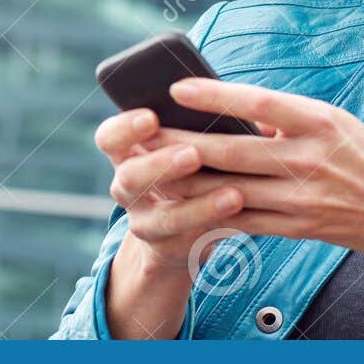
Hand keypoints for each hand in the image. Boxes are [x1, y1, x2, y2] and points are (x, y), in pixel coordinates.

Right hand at [94, 106, 246, 274]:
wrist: (181, 231)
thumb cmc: (192, 169)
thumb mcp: (184, 145)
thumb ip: (203, 127)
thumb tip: (254, 113)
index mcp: (127, 153)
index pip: (109, 138)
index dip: (125, 128)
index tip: (152, 117)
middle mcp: (128, 188)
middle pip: (128, 177)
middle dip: (160, 165)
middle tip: (193, 153)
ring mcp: (145, 223)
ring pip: (164, 218)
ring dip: (199, 206)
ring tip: (234, 194)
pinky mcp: (170, 249)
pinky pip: (193, 240)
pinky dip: (219, 227)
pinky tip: (242, 215)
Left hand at [154, 77, 363, 262]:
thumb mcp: (335, 122)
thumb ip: (287, 118)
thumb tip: (239, 111)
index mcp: (320, 122)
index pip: (259, 103)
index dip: (215, 95)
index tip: (177, 88)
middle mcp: (309, 159)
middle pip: (232, 150)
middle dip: (182, 142)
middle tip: (143, 131)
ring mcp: (302, 197)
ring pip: (229, 189)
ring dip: (185, 180)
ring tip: (151, 168)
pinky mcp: (297, 227)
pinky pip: (245, 219)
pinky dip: (210, 210)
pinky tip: (184, 203)